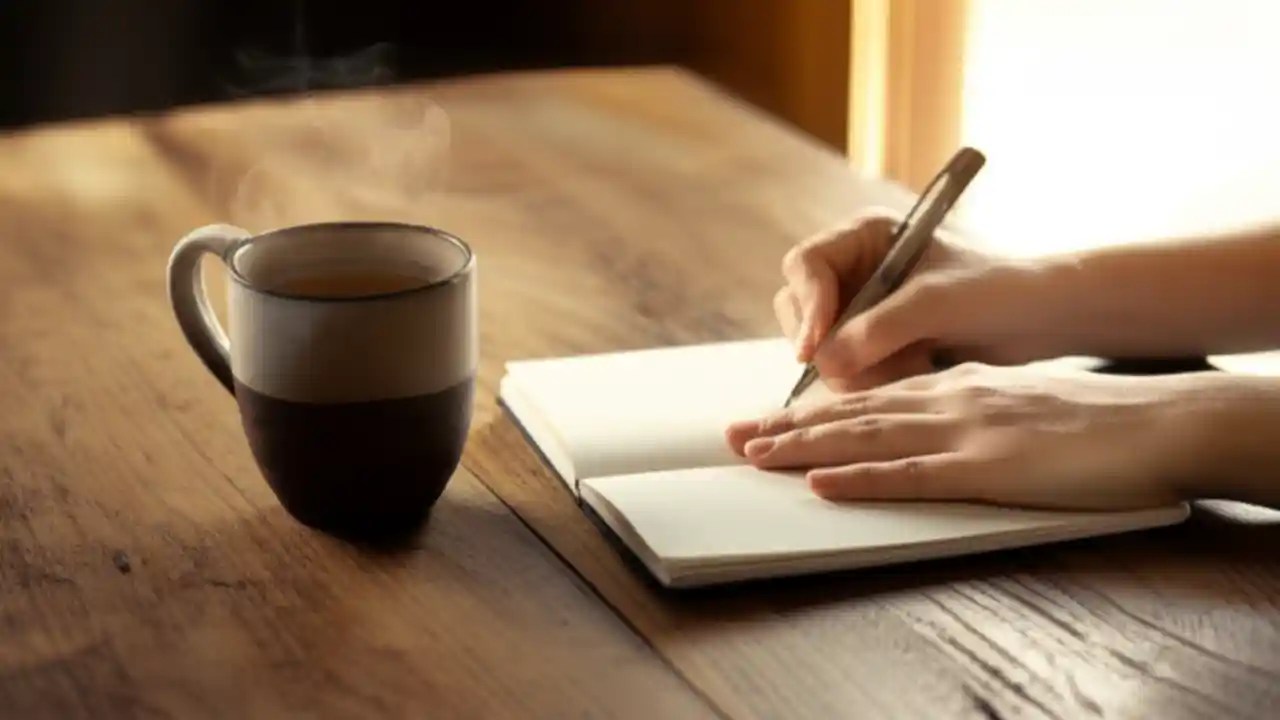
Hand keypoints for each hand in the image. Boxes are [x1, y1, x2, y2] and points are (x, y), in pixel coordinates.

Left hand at [726, 362, 1194, 509]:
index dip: (812, 409)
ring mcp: (965, 431)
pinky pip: (912, 474)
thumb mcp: (1014, 403)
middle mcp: (948, 400)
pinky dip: (861, 478)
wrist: (1155, 422)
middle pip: (852, 412)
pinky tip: (822, 484)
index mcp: (954, 385)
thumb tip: (925, 426)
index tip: (767, 420)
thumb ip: (966, 411)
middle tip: (731, 437)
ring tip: (753, 455)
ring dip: (804, 448)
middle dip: (786, 425)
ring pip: (867, 437)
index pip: (868, 396)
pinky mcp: (988, 467)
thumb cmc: (1090, 420)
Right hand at [776, 210, 1056, 391]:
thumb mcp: (935, 302)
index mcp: (865, 236)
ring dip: (858, 366)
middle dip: (831, 345)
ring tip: (913, 365)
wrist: (1044, 318)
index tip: (817, 348)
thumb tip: (823, 362)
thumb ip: (876, 329)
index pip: (805, 265)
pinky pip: (848, 367)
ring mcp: (864, 308)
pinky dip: (873, 379)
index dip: (807, 306)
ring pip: (823, 347)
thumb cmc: (999, 289)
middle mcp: (856, 269)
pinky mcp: (877, 343)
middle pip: (801, 310)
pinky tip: (916, 371)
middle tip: (862, 371)